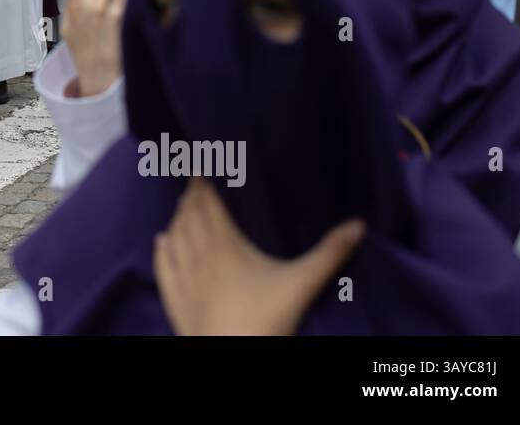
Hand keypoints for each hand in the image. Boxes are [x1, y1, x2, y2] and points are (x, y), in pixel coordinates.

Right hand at [53, 0, 125, 96]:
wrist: (98, 76)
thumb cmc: (83, 49)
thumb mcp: (69, 27)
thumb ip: (76, 6)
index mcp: (77, 5)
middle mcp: (95, 6)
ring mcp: (113, 14)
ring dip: (124, 0)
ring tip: (118, 20)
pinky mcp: (129, 22)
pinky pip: (135, 7)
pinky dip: (133, 13)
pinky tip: (125, 29)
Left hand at [154, 179, 364, 335]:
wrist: (230, 355)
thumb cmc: (267, 318)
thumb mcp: (302, 283)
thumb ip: (330, 253)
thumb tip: (359, 224)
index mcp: (225, 245)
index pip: (208, 205)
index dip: (201, 183)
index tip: (197, 165)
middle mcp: (198, 255)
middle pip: (189, 217)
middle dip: (191, 197)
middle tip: (192, 181)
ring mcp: (182, 278)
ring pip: (174, 238)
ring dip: (176, 218)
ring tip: (181, 206)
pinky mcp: (173, 299)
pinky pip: (163, 267)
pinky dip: (161, 249)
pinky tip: (160, 241)